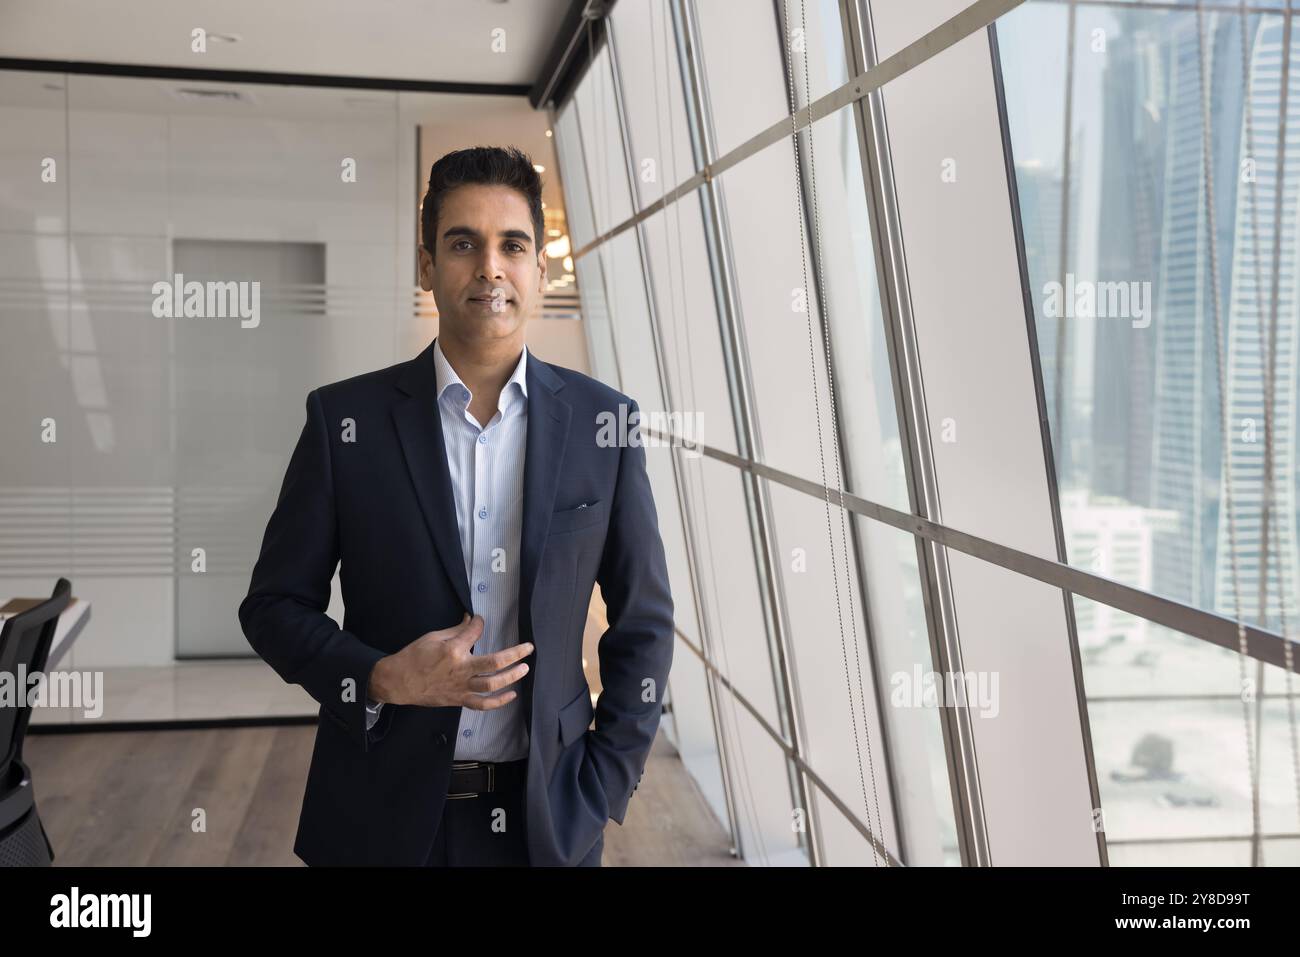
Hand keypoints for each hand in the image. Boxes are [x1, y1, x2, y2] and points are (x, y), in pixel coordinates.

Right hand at [368, 613, 532, 708]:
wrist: (398, 682)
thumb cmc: (413, 657)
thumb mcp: (432, 637)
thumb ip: (456, 630)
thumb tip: (471, 620)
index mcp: (453, 650)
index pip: (475, 632)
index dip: (480, 623)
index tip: (479, 621)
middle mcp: (461, 669)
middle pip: (495, 663)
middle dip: (515, 654)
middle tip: (529, 649)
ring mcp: (461, 687)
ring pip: (492, 685)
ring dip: (512, 677)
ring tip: (524, 669)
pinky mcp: (459, 699)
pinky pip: (482, 704)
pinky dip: (499, 701)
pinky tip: (511, 694)